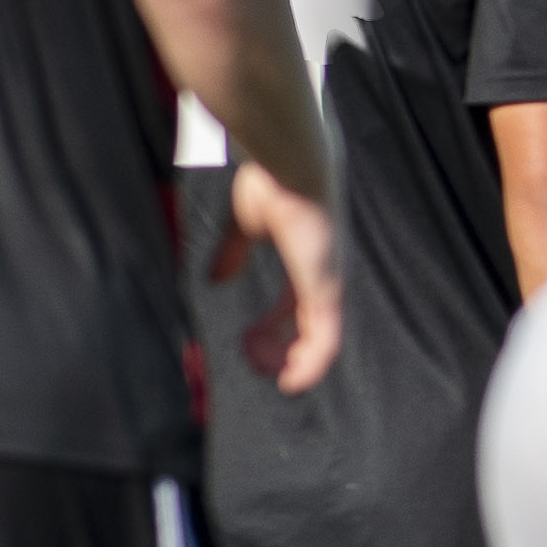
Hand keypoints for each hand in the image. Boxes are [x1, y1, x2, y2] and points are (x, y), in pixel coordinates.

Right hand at [221, 162, 342, 390]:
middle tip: (253, 364)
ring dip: (291, 362)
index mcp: (310, 262)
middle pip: (310, 327)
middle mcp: (325, 276)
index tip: (246, 342)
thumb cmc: (274, 183)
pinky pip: (326, 341)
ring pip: (319, 341)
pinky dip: (310, 365)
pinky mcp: (327, 290)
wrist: (294, 164)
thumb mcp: (246, 225)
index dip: (273, 327)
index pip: (297, 306)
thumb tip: (216, 280)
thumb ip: (233, 252)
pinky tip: (291, 382)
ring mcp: (330, 284)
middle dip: (281, 350)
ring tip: (267, 374)